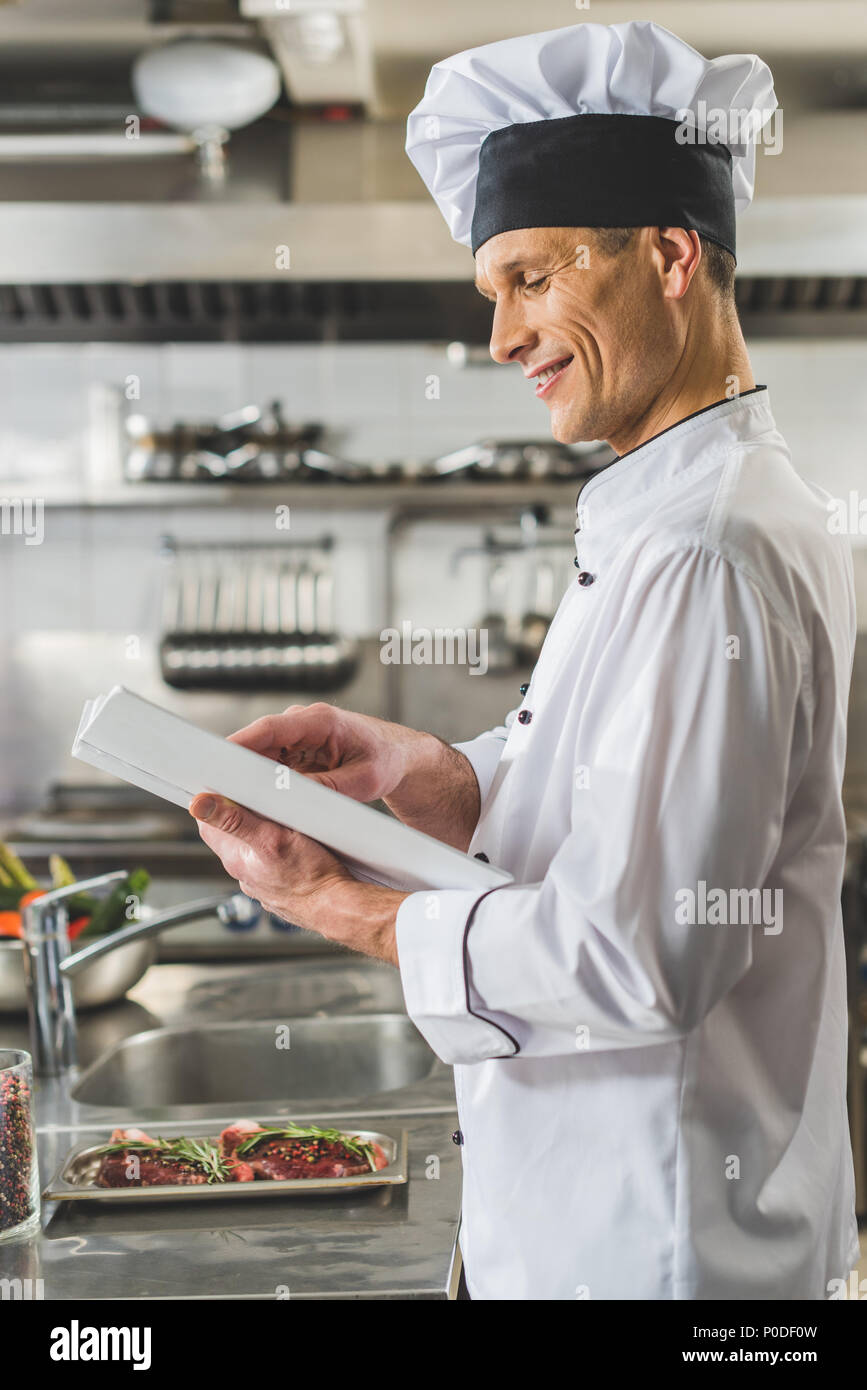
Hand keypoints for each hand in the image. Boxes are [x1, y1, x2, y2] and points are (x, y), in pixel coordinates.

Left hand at [189, 794, 405, 963]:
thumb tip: (199, 805)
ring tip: (279, 817)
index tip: (222, 786)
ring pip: (253, 847)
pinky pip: (272, 860)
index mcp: (236, 858)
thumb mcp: (271, 838)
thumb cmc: (311, 877)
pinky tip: (294, 844)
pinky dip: (277, 848)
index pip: (209, 825)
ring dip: (261, 830)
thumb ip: (235, 820)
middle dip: (240, 813)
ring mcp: (263, 881)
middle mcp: (245, 872)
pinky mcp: (281, 885)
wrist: (338, 907)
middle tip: (256, 796)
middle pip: (231, 834)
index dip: (213, 803)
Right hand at [228, 702, 480, 849]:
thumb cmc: (387, 761)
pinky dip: (260, 782)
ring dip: (246, 777)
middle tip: (215, 791)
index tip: (217, 761)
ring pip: (259, 756)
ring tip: (232, 801)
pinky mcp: (295, 752)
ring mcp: (296, 737)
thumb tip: (292, 799)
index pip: (270, 728)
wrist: (400, 756)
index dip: (240, 743)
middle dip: (234, 765)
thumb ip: (328, 788)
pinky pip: (269, 766)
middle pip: (257, 742)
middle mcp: (303, 723)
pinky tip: (253, 802)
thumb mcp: (363, 781)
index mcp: (319, 720)